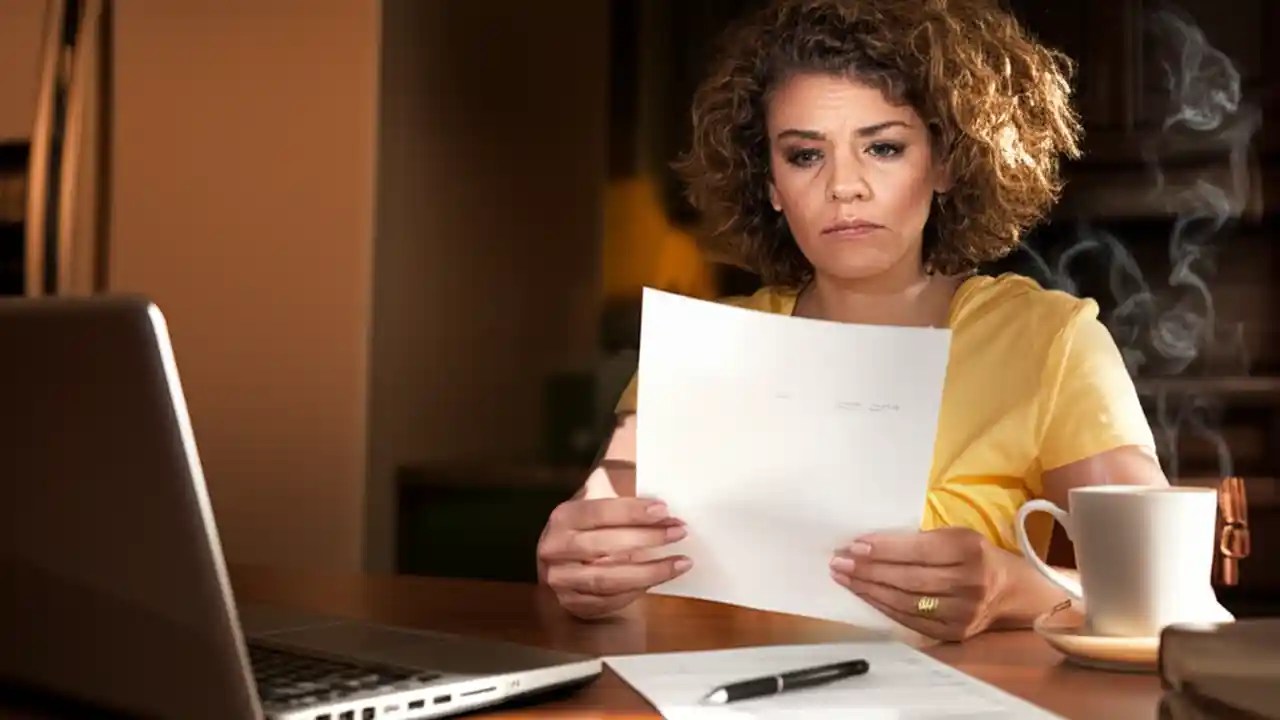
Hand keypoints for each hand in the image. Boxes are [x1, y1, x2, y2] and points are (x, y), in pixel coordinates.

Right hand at [537, 497, 691, 618]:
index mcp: (562, 518)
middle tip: (679, 532)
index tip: (664, 510)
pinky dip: (637, 591)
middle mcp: (555, 549)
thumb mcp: (592, 501)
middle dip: (648, 539)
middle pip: (606, 546)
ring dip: (650, 571)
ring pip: (609, 579)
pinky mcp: (573, 604)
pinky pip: (610, 600)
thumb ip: (612, 484)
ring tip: (681, 562)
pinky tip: (660, 579)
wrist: (558, 563)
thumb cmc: (585, 528)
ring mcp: (561, 580)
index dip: (632, 512)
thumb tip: (634, 447)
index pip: (599, 513)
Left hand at [829, 527, 1011, 640]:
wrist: (1010, 592)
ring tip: (844, 578)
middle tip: (838, 563)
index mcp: (970, 550)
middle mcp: (969, 583)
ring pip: (905, 602)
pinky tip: (865, 595)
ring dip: (869, 590)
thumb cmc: (975, 555)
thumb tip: (869, 545)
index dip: (883, 549)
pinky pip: (909, 619)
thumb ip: (921, 540)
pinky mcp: (953, 632)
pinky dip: (883, 607)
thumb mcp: (957, 536)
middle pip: (908, 579)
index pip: (918, 550)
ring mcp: (962, 612)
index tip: (853, 546)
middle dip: (868, 571)